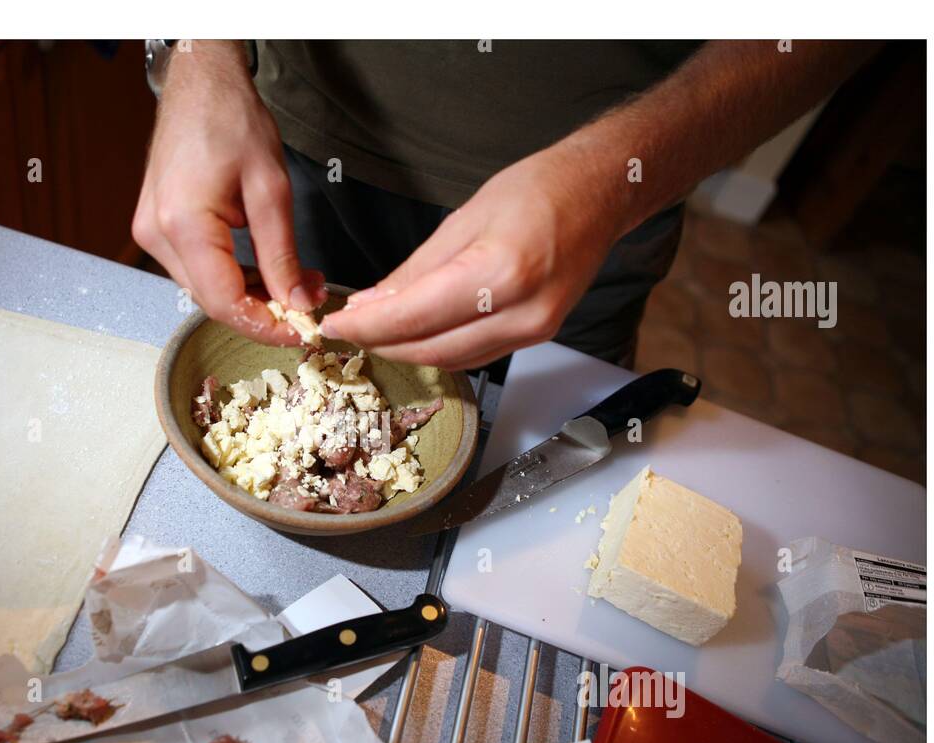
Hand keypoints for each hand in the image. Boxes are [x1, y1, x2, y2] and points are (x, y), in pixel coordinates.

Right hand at [132, 41, 326, 344]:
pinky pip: (198, 270)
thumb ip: (282, 254)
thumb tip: (297, 301)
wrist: (199, 84)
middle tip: (308, 305)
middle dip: (263, 312)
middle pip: (213, 301)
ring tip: (295, 283)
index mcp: (182, 224)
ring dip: (250, 296)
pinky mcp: (157, 229)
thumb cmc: (230, 120)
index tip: (301, 331)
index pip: (224, 301)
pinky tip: (265, 271)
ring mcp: (152, 233)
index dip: (265, 325)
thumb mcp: (271, 189)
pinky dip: (233, 277)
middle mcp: (157, 235)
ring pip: (206, 289)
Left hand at [320, 144, 626, 369]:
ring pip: (450, 360)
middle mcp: (520, 312)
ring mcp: (532, 330)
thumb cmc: (538, 191)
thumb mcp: (463, 218)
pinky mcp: (536, 337)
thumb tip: (372, 302)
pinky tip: (414, 337)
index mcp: (500, 273)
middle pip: (430, 349)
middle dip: (380, 343)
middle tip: (347, 330)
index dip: (368, 326)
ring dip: (406, 352)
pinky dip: (437, 350)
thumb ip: (415, 270)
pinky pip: (474, 357)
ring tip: (373, 333)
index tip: (335, 324)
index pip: (415, 316)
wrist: (598, 195)